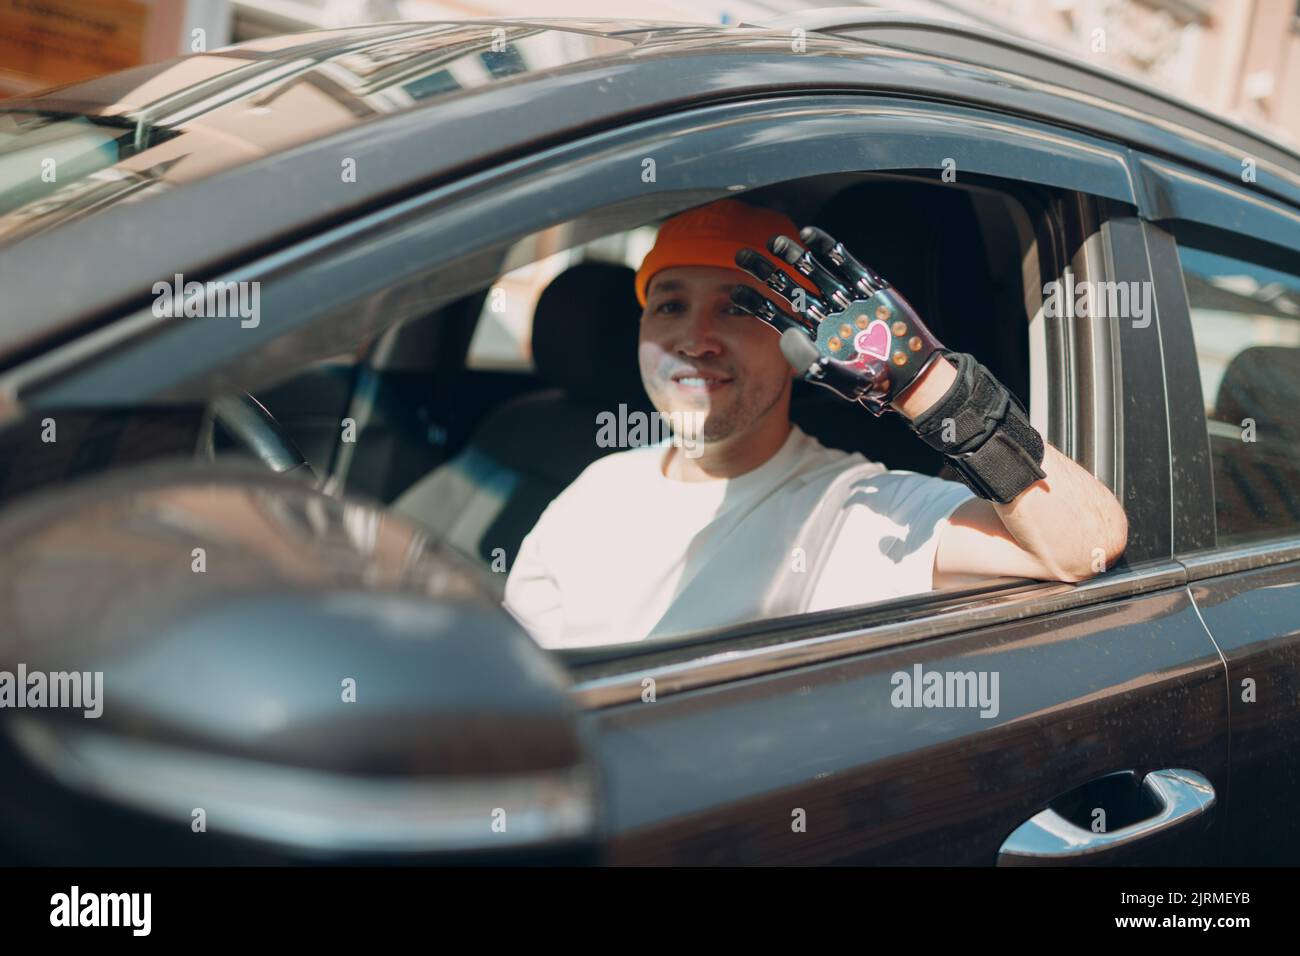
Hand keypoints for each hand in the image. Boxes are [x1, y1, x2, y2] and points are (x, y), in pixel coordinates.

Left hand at [729, 226, 948, 414]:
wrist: (909, 373)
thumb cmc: (872, 381)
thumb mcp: (839, 379)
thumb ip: (810, 360)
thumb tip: (785, 334)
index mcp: (810, 335)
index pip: (774, 314)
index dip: (754, 302)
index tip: (734, 292)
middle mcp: (823, 313)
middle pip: (786, 286)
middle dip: (764, 271)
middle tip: (741, 255)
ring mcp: (844, 297)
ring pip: (811, 271)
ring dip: (792, 255)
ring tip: (772, 242)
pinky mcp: (868, 285)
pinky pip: (843, 262)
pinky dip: (826, 248)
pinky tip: (809, 235)